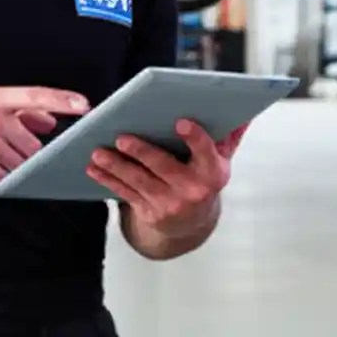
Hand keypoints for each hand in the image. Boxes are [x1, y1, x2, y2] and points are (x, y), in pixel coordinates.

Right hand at [0, 87, 89, 183]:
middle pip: (33, 145)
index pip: (36, 96)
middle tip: (2, 145)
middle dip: (25, 150)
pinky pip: (6, 177)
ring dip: (13, 164)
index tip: (85, 105)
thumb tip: (51, 123)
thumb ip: (22, 111)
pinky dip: (0, 174)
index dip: (62, 100)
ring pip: (21, 163)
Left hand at [87, 119, 247, 237]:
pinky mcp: (149, 212)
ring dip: (116, 166)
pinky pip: (125, 193)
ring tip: (98, 152)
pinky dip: (107, 180)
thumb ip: (229, 136)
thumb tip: (244, 112)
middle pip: (163, 166)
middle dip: (142, 152)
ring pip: (139, 181)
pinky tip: (93, 168)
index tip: (181, 122)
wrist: (191, 224)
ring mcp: (170, 204)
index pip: (205, 151)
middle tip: (122, 137)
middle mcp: (192, 190)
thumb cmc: (203, 179)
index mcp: (213, 172)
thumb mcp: (219, 160)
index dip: (195, 138)